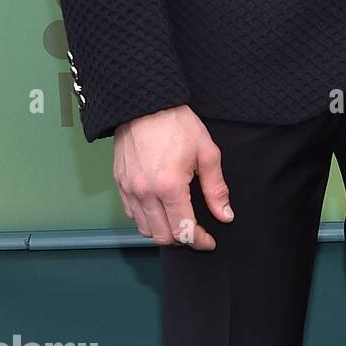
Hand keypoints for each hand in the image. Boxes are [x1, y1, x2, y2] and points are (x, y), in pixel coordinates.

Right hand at [113, 105, 231, 249]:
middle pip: (163, 237)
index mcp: (170, 187)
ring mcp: (130, 190)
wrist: (145, 104)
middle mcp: (146, 194)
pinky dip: (146, 219)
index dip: (198, 241)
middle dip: (182, 239)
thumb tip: (225, 215)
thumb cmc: (177, 124)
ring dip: (163, 231)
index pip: (183, 230)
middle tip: (196, 231)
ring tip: (178, 220)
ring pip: (145, 229)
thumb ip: (216, 188)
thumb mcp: (206, 151)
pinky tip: (159, 209)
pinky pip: (131, 214)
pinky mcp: (120, 184)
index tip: (209, 241)